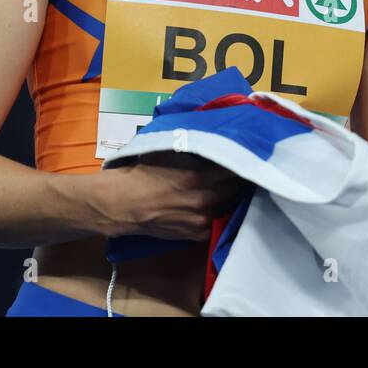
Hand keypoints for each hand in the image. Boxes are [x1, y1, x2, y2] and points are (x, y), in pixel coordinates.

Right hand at [96, 152, 251, 240]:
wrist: (123, 203)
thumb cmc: (143, 171)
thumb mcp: (168, 149)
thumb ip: (194, 144)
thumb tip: (216, 134)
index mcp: (198, 173)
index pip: (235, 165)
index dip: (241, 158)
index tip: (244, 153)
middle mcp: (205, 197)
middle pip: (238, 186)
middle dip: (239, 177)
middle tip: (239, 168)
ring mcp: (203, 218)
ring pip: (231, 204)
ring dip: (231, 195)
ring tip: (228, 186)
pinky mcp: (199, 234)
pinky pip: (219, 220)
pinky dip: (220, 211)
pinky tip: (216, 204)